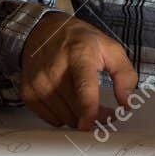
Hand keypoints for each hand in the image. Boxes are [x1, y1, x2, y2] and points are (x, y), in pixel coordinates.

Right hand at [20, 15, 137, 130]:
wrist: (41, 30)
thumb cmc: (78, 40)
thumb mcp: (109, 48)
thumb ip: (125, 75)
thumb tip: (126, 103)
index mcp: (79, 55)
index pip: (83, 88)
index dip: (89, 110)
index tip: (92, 124)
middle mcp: (54, 69)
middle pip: (76, 109)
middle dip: (95, 117)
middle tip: (105, 111)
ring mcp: (38, 82)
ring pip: (64, 118)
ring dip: (79, 118)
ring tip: (86, 105)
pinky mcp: (28, 92)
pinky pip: (50, 118)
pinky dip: (62, 116)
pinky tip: (67, 102)